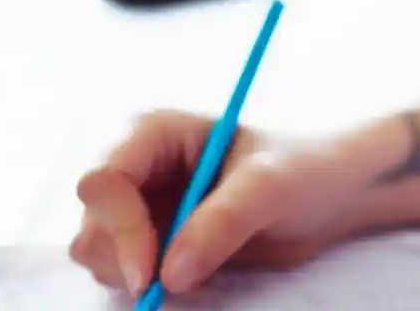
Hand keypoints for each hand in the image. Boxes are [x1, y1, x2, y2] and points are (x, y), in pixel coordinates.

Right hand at [69, 110, 355, 294]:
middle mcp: (136, 166)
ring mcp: (139, 205)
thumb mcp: (270, 188)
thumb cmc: (302, 171)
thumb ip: (221, 223)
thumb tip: (171, 274)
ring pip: (98, 251)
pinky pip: (123, 273)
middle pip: (92, 219)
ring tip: (199, 273)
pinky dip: (151, 286)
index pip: (104, 178)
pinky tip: (198, 277)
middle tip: (169, 287)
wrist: (327, 196)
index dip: (119, 227)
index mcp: (153, 132)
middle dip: (124, 257)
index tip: (150, 274)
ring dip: (136, 274)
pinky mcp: (150, 240)